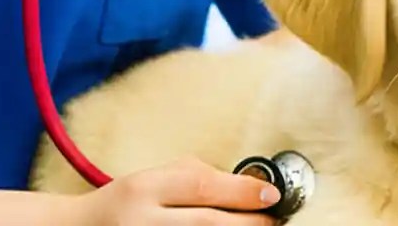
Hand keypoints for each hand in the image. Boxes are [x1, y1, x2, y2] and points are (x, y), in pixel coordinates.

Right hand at [68, 156, 281, 224]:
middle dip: (249, 224)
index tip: (272, 195)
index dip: (241, 192)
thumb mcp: (149, 179)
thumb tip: (247, 188)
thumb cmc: (122, 204)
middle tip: (274, 221)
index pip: (199, 187)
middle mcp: (141, 223)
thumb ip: (194, 177)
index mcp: (141, 189)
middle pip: (208, 224)